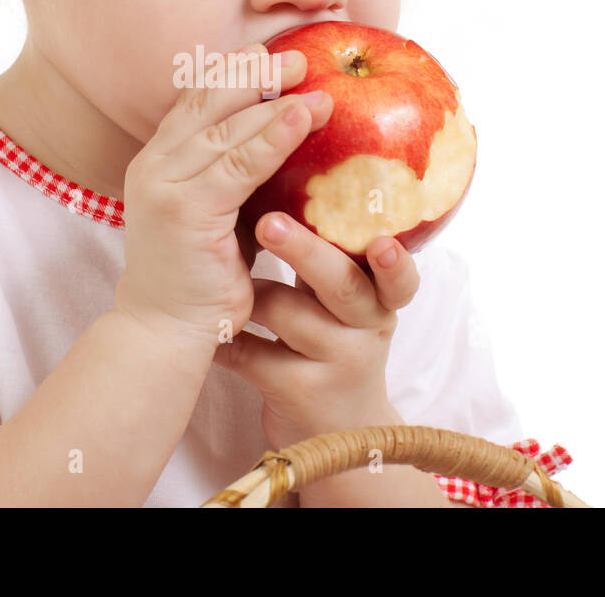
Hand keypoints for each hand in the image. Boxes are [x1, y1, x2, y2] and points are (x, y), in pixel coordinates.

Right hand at [114, 44, 333, 348]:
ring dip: (276, 102)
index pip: (195, 101)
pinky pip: (239, 165)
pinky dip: (273, 137)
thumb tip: (286, 136)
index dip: (234, 72)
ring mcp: (164, 185)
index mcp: (157, 161)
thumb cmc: (201, 276)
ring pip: (227, 129)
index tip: (270, 53)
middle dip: (256, 74)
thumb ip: (238, 175)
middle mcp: (154, 165)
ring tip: (318, 86)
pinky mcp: (185, 210)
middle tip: (301, 55)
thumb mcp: (221, 213)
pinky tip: (302, 119)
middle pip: (207, 101)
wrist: (165, 330)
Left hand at [213, 211, 420, 449]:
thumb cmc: (333, 345)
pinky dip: (223, 335)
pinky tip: (206, 324)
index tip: (381, 243)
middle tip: (268, 222)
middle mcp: (366, 331)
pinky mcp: (297, 394)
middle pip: (341, 284)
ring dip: (250, 293)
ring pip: (285, 312)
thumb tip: (291, 167)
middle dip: (303, 249)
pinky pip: (249, 352)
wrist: (335, 436)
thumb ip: (336, 254)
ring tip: (227, 283)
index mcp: (381, 300)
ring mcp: (334, 365)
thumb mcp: (348, 305)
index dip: (395, 262)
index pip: (398, 276)